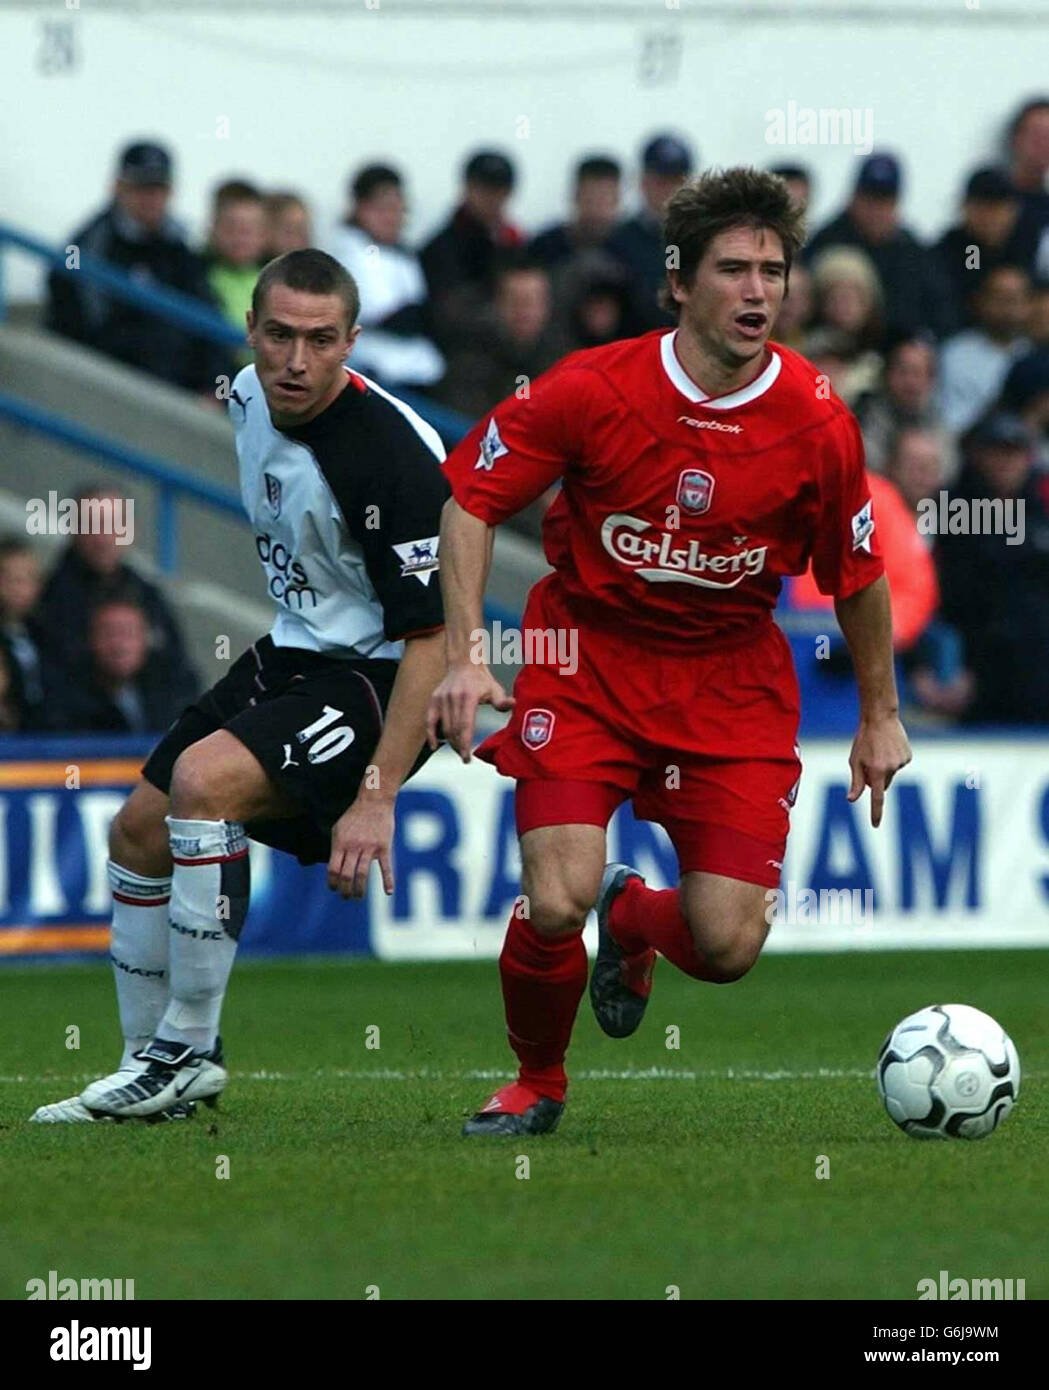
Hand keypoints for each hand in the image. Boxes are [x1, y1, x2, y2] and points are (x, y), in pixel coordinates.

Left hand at [327, 793, 394, 898]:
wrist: (374, 801)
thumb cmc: (354, 816)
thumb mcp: (338, 829)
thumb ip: (336, 848)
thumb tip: (332, 868)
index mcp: (340, 843)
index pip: (333, 869)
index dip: (332, 882)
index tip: (334, 888)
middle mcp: (354, 846)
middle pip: (346, 875)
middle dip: (344, 890)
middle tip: (346, 897)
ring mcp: (369, 847)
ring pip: (362, 874)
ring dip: (359, 889)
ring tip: (357, 897)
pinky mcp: (384, 847)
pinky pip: (386, 867)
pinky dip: (388, 880)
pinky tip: (389, 892)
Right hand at [426, 661, 513, 761]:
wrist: (464, 664)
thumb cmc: (481, 680)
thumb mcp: (495, 689)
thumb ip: (501, 701)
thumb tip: (513, 705)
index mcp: (468, 697)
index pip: (465, 725)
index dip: (465, 743)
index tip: (467, 758)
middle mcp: (453, 698)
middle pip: (453, 730)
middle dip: (459, 746)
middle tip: (464, 757)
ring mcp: (441, 699)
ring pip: (444, 727)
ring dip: (450, 742)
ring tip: (458, 750)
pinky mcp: (434, 700)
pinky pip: (430, 721)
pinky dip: (431, 734)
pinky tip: (435, 746)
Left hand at [847, 713, 911, 827]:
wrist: (880, 718)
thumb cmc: (864, 740)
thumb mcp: (855, 760)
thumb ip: (856, 782)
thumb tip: (852, 799)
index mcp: (876, 772)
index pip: (876, 798)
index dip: (876, 813)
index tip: (875, 825)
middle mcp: (891, 769)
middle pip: (883, 785)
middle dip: (876, 779)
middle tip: (870, 761)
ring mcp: (902, 763)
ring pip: (892, 774)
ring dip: (885, 767)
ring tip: (880, 750)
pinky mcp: (909, 756)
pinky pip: (899, 765)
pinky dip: (894, 759)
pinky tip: (889, 747)